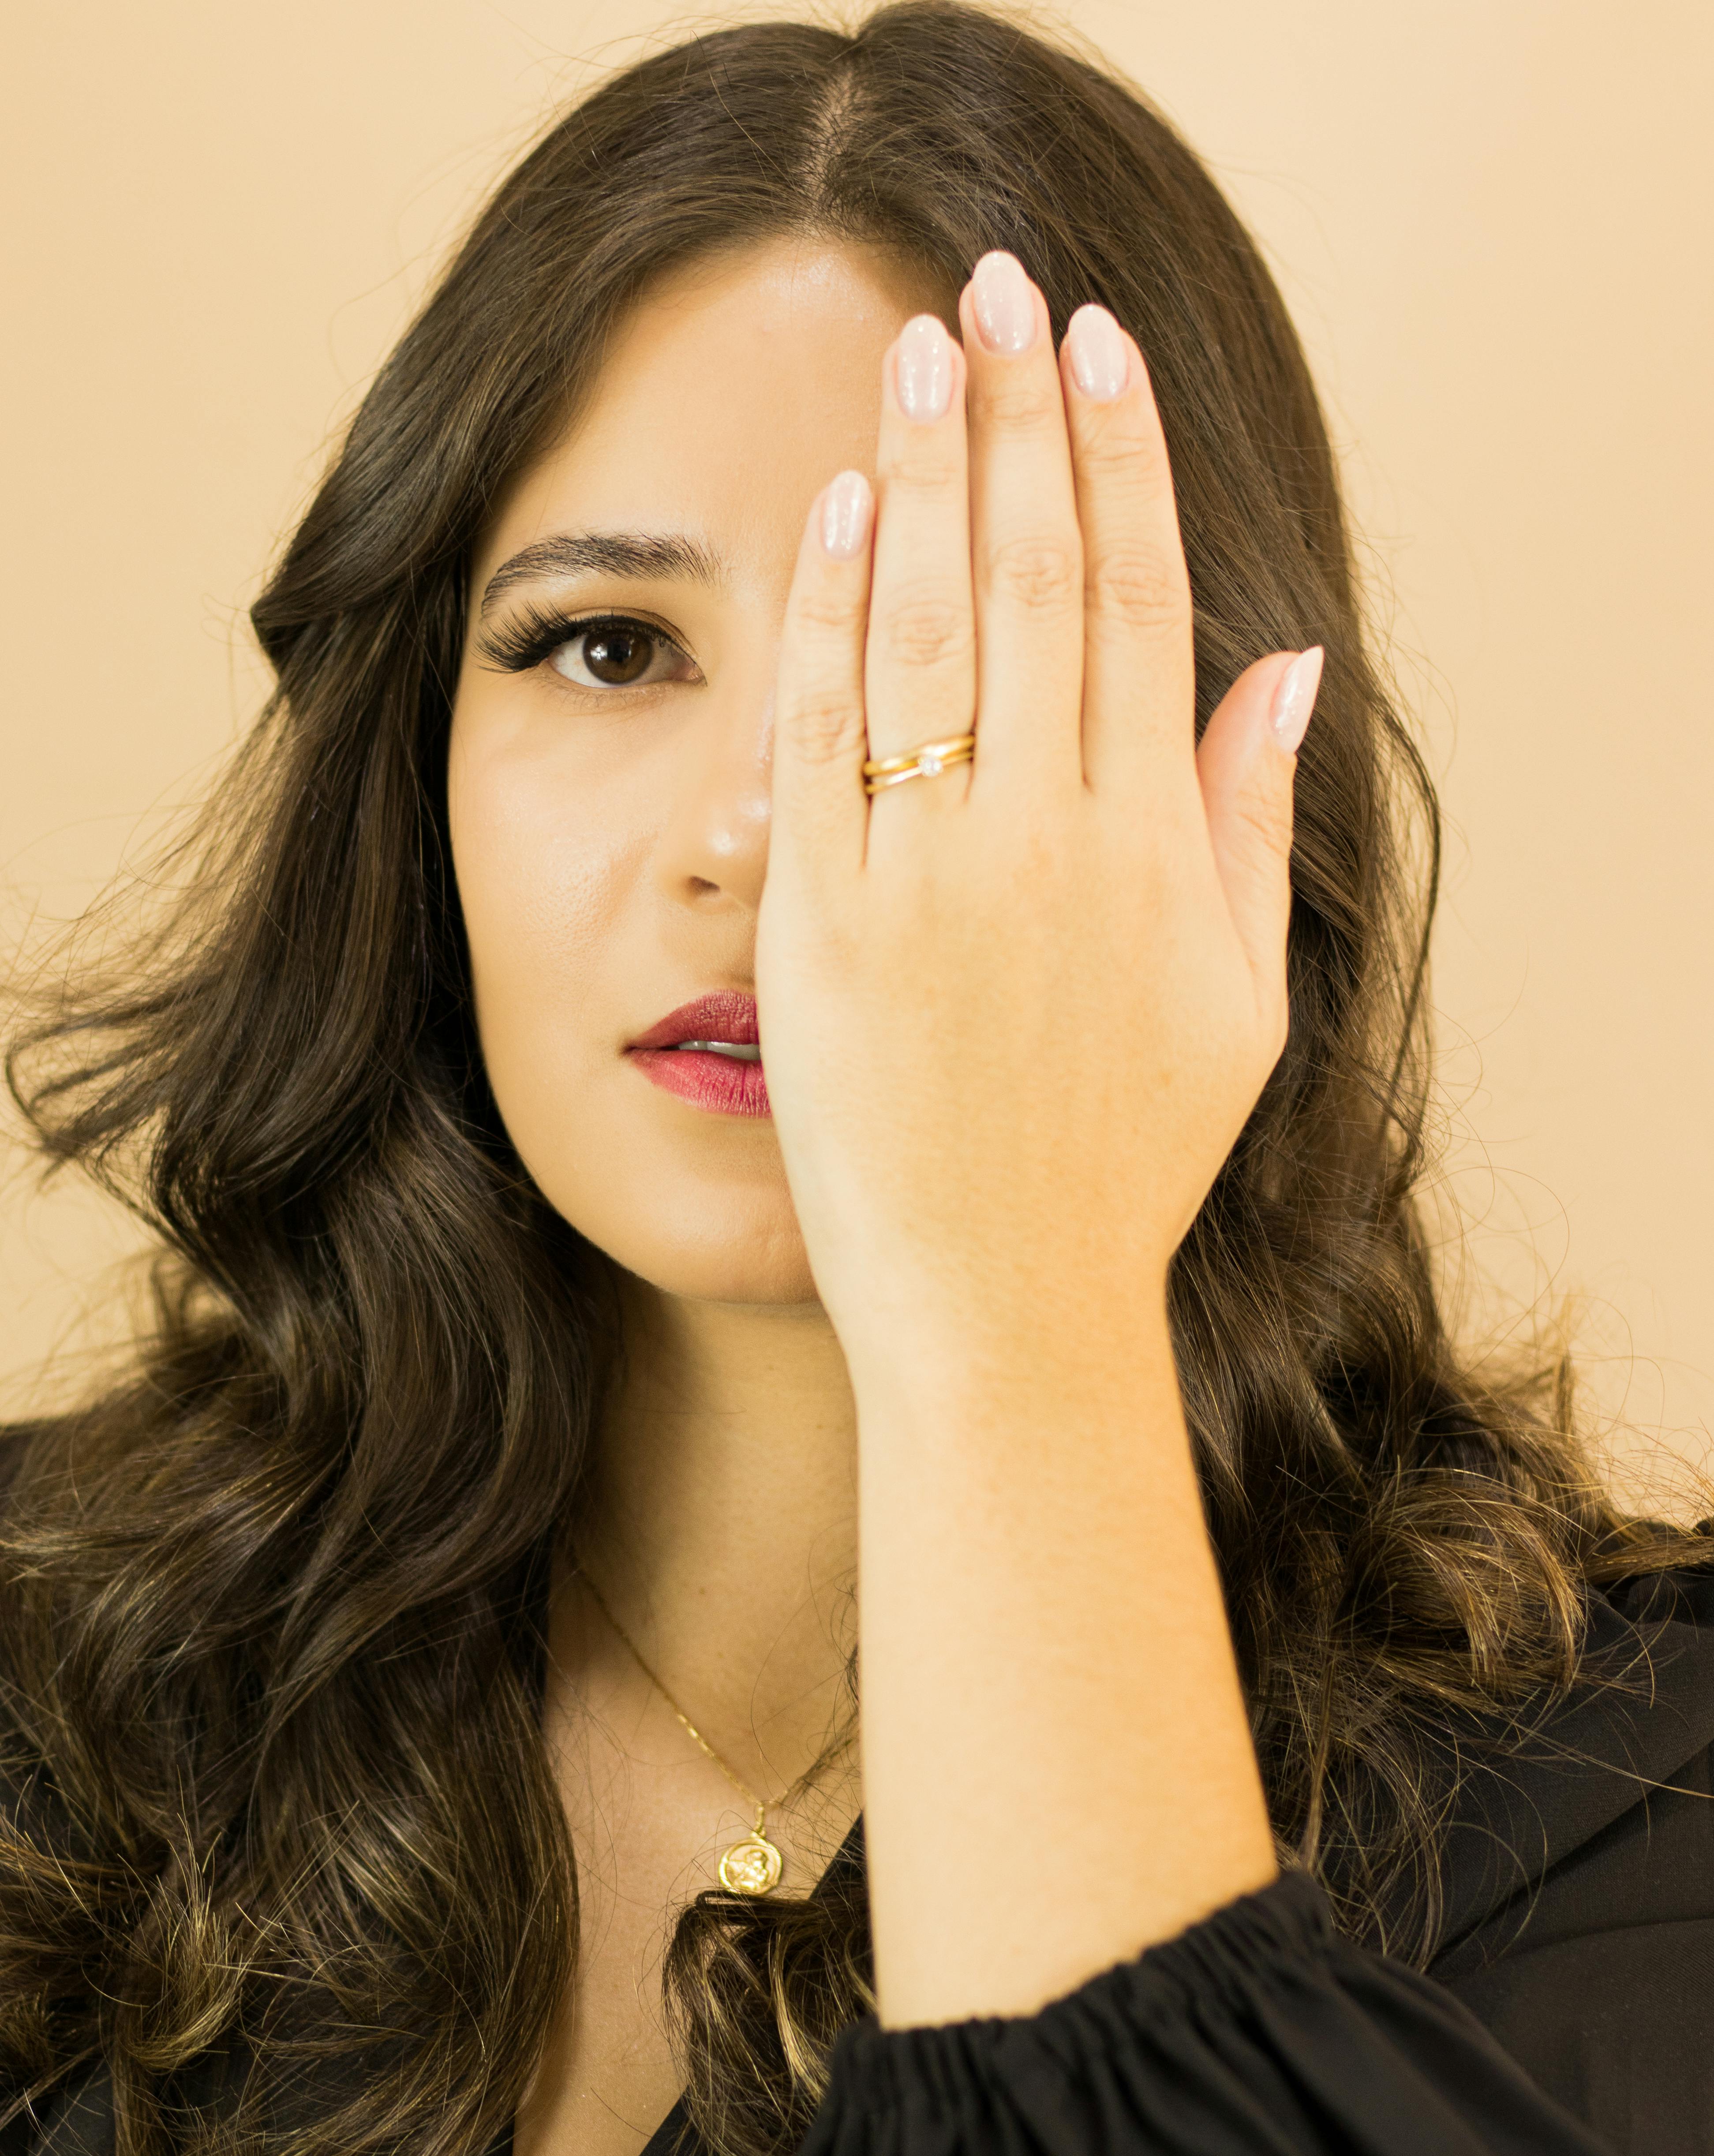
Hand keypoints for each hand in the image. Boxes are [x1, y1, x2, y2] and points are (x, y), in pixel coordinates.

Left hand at [758, 251, 1320, 1402]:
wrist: (1005, 1306)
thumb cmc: (1123, 1166)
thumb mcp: (1237, 1006)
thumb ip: (1251, 827)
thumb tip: (1283, 668)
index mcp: (1150, 851)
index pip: (1134, 605)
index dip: (1118, 464)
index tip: (1102, 354)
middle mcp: (1043, 844)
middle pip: (1030, 582)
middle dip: (1017, 422)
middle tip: (1001, 294)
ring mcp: (927, 882)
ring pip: (923, 632)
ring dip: (917, 475)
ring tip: (918, 355)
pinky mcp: (823, 928)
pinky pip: (823, 741)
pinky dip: (829, 621)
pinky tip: (832, 516)